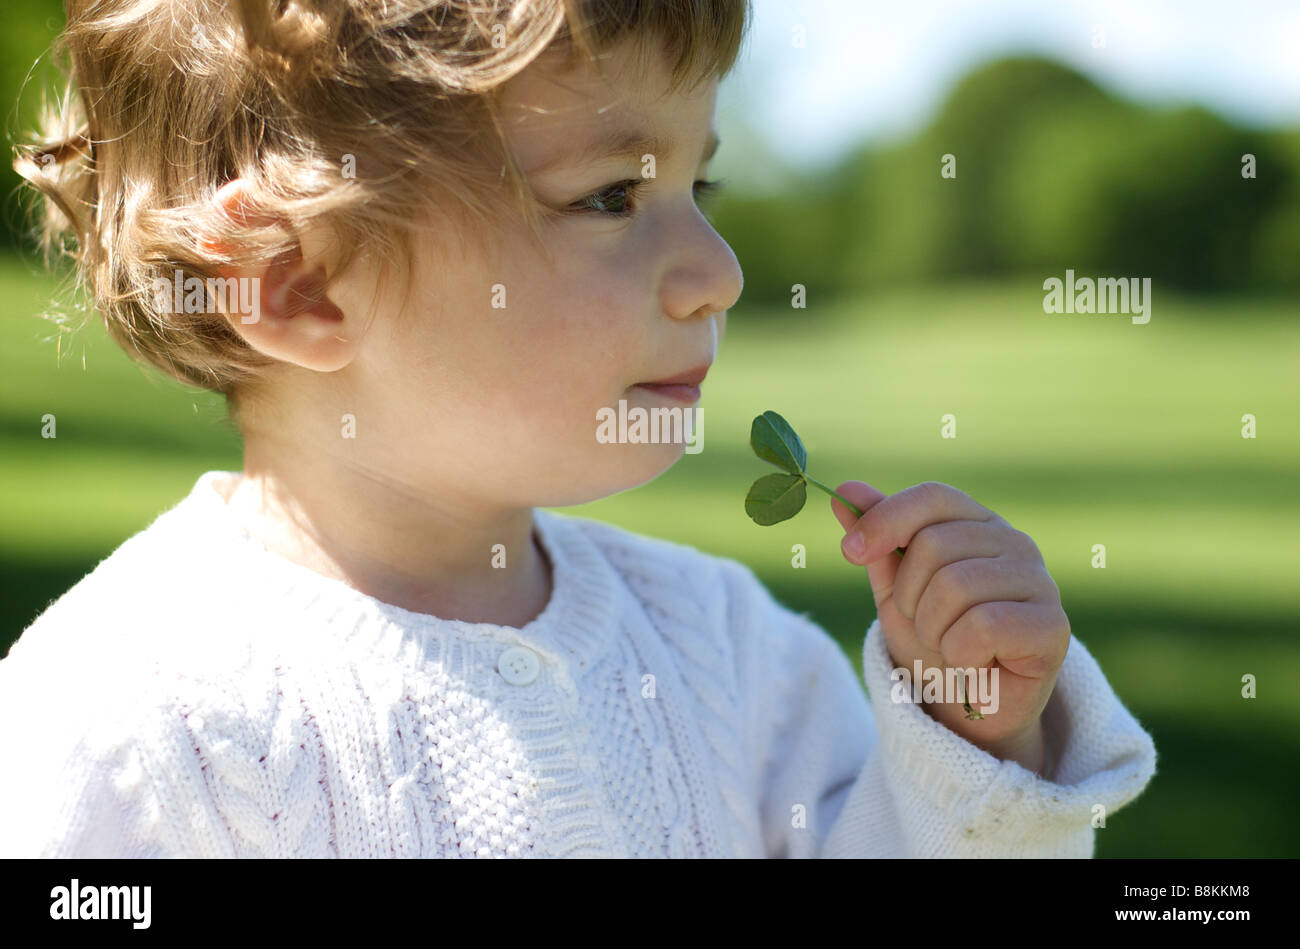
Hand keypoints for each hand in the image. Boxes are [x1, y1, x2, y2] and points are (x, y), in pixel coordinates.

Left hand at [831, 480, 1070, 772]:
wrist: (964, 712)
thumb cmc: (932, 643)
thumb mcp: (894, 589)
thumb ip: (877, 540)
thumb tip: (844, 491)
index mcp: (977, 524)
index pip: (932, 497)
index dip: (886, 519)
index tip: (850, 552)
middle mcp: (1015, 543)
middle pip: (934, 545)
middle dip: (909, 597)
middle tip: (927, 626)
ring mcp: (1039, 582)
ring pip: (955, 586)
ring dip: (934, 630)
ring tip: (950, 646)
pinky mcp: (1053, 625)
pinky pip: (983, 626)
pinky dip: (962, 654)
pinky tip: (975, 664)